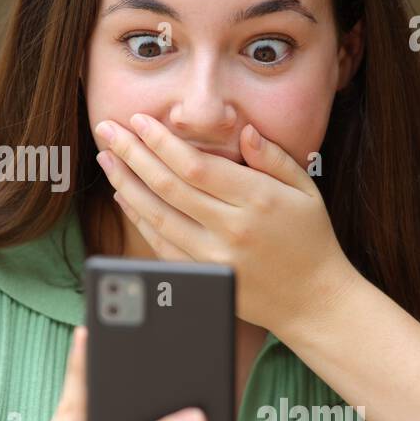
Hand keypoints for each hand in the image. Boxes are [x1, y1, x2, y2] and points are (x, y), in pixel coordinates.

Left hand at [93, 114, 359, 333]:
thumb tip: (244, 130)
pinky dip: (138, 217)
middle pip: (168, 185)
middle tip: (107, 130)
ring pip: (157, 214)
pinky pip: (160, 244)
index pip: (196, 165)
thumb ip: (273, 158)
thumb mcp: (305, 190)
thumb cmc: (310, 238)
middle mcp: (231, 229)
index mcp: (257, 200)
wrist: (313, 300)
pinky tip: (123, 195)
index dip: (162, 141)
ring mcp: (213, 257)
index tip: (139, 120)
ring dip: (126, 183)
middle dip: (132, 153)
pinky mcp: (202, 277)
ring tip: (106, 158)